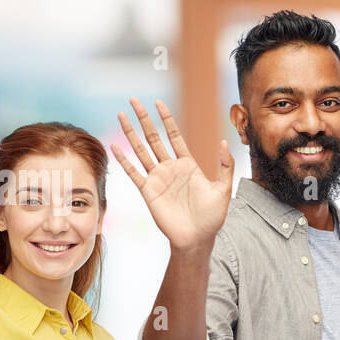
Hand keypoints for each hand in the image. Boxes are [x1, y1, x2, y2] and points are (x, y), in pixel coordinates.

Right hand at [112, 98, 233, 251]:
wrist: (197, 239)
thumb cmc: (212, 217)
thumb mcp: (223, 189)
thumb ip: (225, 165)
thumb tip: (224, 141)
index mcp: (188, 165)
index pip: (174, 136)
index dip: (167, 119)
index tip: (159, 103)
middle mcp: (170, 169)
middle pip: (154, 138)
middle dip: (145, 119)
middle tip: (134, 100)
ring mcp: (157, 179)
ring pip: (141, 150)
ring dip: (131, 133)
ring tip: (122, 115)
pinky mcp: (148, 191)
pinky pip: (133, 172)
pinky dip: (124, 159)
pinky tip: (115, 145)